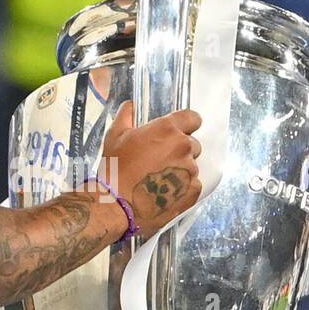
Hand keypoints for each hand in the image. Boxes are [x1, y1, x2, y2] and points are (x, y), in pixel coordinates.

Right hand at [99, 100, 202, 240]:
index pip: (193, 118)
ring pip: (192, 166)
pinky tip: (165, 192)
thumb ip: (125, 116)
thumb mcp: (115, 137)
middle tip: (160, 161)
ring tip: (159, 180)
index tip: (179, 132)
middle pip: (192, 144)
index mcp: (167, 129)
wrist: (117, 204)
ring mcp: (190, 170)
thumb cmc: (115, 169)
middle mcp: (183, 147)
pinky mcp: (192, 191)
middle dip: (180, 150)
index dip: (187, 125)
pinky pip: (193, 185)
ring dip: (180, 170)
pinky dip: (183, 188)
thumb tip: (130, 106)